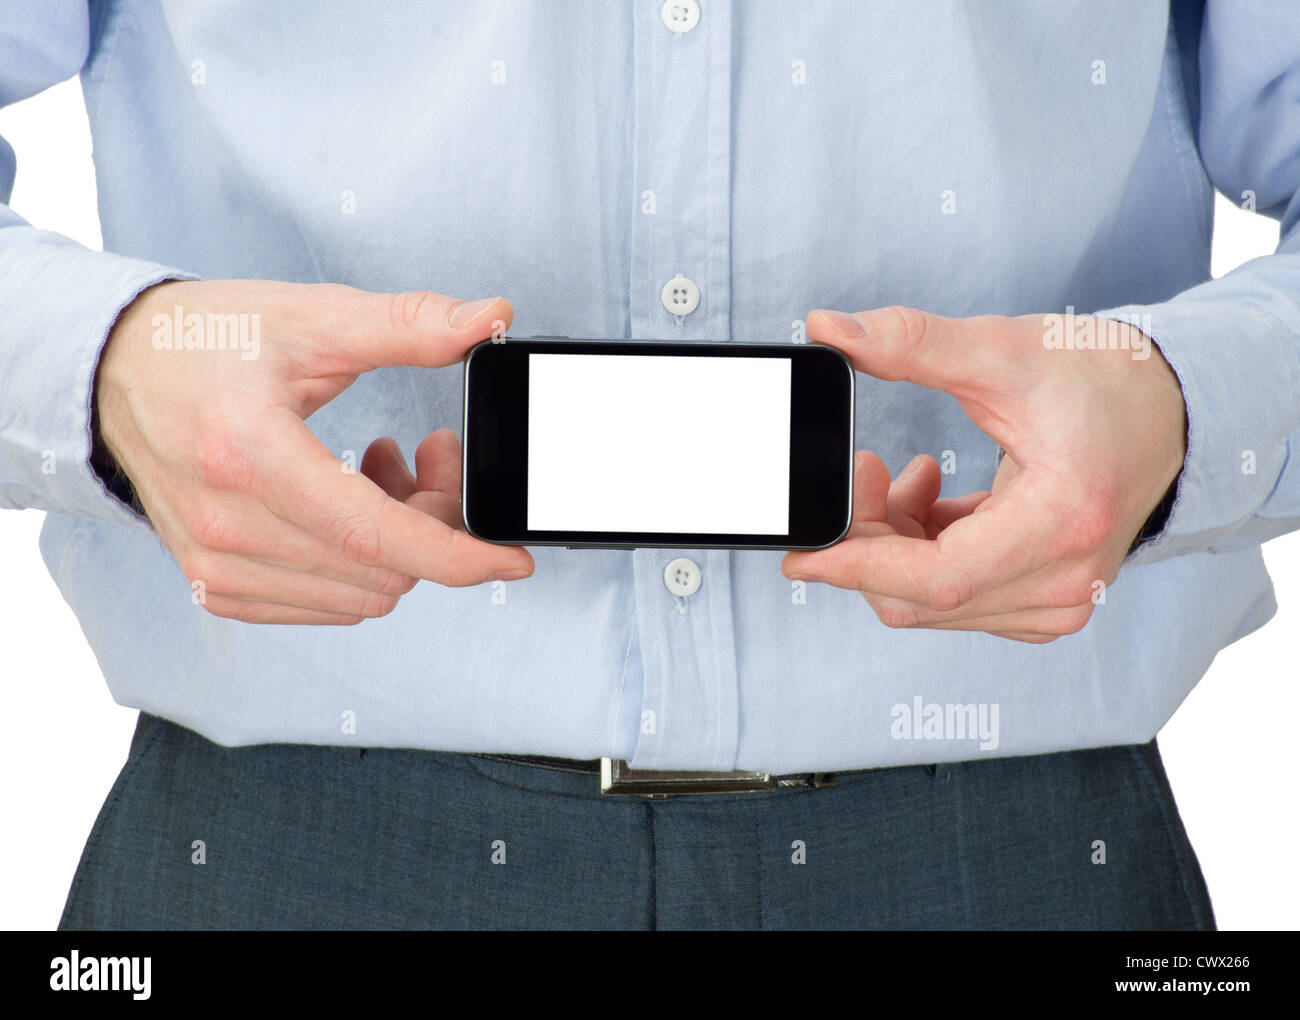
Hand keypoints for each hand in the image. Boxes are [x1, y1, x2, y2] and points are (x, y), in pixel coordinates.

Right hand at [95, 280, 532, 624]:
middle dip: (432, 524)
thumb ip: (409, 325)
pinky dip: (355, 567)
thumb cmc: (209, 340)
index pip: (375, 538)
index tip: (513, 560)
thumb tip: (491, 319)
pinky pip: (324, 605)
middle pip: (381, 571)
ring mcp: (216, 565)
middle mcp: (226, 527)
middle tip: (426, 455)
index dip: (458, 555)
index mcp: (250, 457)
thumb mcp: (313, 318)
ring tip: (378, 471)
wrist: (115, 371)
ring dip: (394, 546)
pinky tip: (343, 505)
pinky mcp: (215, 584)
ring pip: (360, 595)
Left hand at [783, 307, 1185, 642]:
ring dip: (895, 544)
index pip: (937, 579)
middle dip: (869, 539)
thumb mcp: (1001, 350)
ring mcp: (1059, 602)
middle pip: (922, 596)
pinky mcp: (1046, 602)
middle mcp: (1066, 582)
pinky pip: (955, 598)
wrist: (1169, 410)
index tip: (801, 554)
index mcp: (1063, 524)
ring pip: (931, 602)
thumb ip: (910, 343)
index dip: (857, 569)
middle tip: (864, 469)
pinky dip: (923, 554)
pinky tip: (931, 499)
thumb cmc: (1100, 380)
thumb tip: (828, 330)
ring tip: (905, 476)